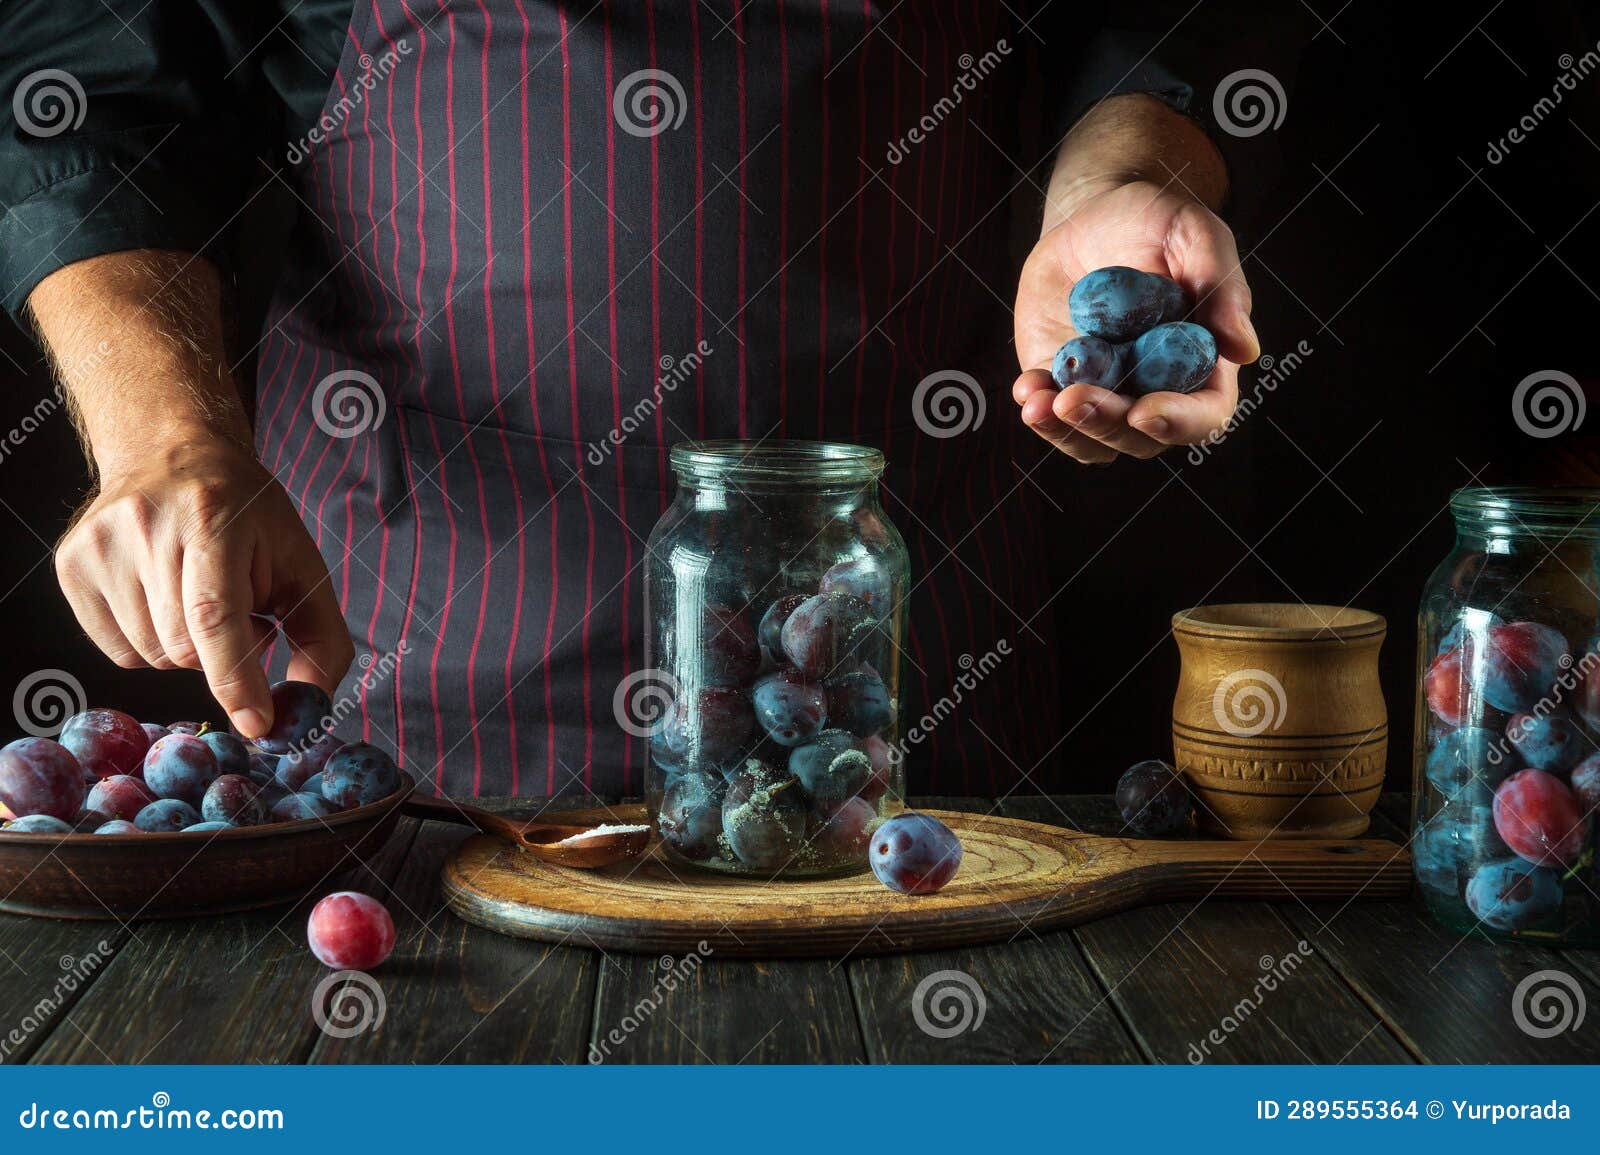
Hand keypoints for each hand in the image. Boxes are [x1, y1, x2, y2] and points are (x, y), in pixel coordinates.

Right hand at [54, 439, 353, 736]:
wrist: (174, 455)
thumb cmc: (249, 518)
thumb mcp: (302, 562)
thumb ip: (321, 638)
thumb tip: (309, 709)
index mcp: (211, 518)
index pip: (214, 616)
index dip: (235, 677)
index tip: (257, 724)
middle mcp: (144, 528)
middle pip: (185, 647)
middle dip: (224, 653)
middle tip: (245, 612)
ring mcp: (99, 547)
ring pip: (152, 656)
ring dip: (189, 648)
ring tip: (202, 596)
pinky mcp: (70, 566)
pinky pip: (121, 652)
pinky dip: (153, 643)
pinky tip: (165, 599)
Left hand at [1012, 179, 1259, 462]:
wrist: (1093, 217)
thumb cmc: (1157, 222)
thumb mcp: (1195, 235)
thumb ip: (1219, 287)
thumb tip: (1243, 350)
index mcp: (1203, 365)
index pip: (1203, 415)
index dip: (1177, 422)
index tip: (1144, 412)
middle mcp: (1158, 390)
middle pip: (1139, 437)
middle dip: (1106, 424)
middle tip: (1073, 399)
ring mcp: (1108, 393)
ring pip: (1093, 441)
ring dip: (1065, 430)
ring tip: (1038, 402)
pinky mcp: (1063, 384)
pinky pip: (1052, 417)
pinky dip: (1038, 410)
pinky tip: (1026, 390)